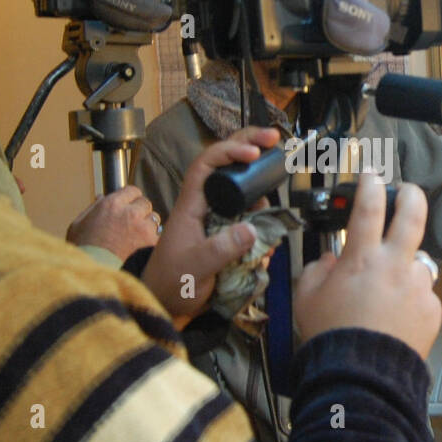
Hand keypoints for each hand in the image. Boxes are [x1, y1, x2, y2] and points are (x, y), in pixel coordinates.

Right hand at [66, 185, 159, 260]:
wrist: (94, 271)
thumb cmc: (83, 248)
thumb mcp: (79, 224)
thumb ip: (93, 207)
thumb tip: (102, 197)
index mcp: (112, 204)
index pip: (133, 190)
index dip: (130, 197)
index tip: (129, 204)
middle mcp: (130, 212)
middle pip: (145, 203)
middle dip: (139, 211)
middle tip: (131, 222)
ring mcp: (143, 227)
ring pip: (154, 218)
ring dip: (147, 225)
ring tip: (134, 236)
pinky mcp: (151, 242)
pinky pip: (158, 234)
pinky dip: (152, 239)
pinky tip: (140, 245)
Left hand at [141, 127, 279, 326]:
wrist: (166, 302)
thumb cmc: (171, 282)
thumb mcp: (196, 266)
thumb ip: (222, 249)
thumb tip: (252, 229)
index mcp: (191, 204)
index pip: (206, 164)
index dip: (229, 151)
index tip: (253, 152)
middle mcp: (205, 204)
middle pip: (226, 165)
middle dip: (249, 148)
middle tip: (274, 139)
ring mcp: (217, 217)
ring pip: (243, 192)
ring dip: (262, 196)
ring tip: (276, 210)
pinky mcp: (227, 233)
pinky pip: (249, 219)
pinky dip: (263, 224)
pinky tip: (270, 242)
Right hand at [294, 173, 441, 360]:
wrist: (362, 377)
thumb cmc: (331, 338)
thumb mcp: (306, 299)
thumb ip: (316, 272)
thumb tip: (329, 261)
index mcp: (362, 259)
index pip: (369, 207)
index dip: (370, 185)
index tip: (371, 177)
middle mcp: (395, 266)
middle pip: (413, 214)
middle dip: (411, 195)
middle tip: (407, 192)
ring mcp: (418, 287)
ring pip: (417, 262)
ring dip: (405, 267)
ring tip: (389, 289)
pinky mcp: (433, 309)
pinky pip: (423, 295)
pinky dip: (410, 299)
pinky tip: (395, 317)